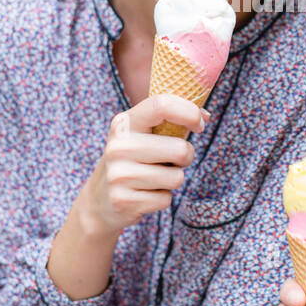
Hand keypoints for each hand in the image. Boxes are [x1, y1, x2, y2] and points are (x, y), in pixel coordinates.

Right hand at [76, 94, 209, 236]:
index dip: (189, 112)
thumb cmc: (133, 159)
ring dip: (173, 179)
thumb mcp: (143, 135)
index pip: (161, 105)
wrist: (99, 199)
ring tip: (155, 177)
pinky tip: (145, 194)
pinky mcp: (123, 201)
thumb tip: (205, 115)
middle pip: (179, 150)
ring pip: (176, 178)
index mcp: (124, 123)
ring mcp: (118, 174)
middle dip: (185, 157)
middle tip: (172, 160)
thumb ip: (172, 121)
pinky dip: (162, 198)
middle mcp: (118, 146)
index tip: (199, 124)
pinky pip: (165, 199)